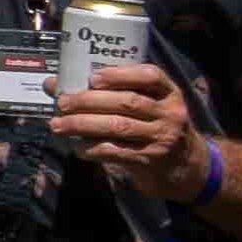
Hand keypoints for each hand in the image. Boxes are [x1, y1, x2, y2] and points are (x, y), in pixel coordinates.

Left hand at [52, 50, 210, 202]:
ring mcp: (161, 138)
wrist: (187, 166)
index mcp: (169, 93)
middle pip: (127, 102)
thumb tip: (54, 83)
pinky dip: (91, 147)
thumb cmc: (156, 126)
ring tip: (58, 124)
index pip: (151, 76)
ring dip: (83, 124)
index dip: (121, 74)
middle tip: (62, 102)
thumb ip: (114, 92)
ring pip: (118, 126)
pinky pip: (115, 151)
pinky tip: (76, 146)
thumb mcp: (150, 105)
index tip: (94, 77)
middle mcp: (169, 113)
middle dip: (89, 101)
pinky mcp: (149, 160)